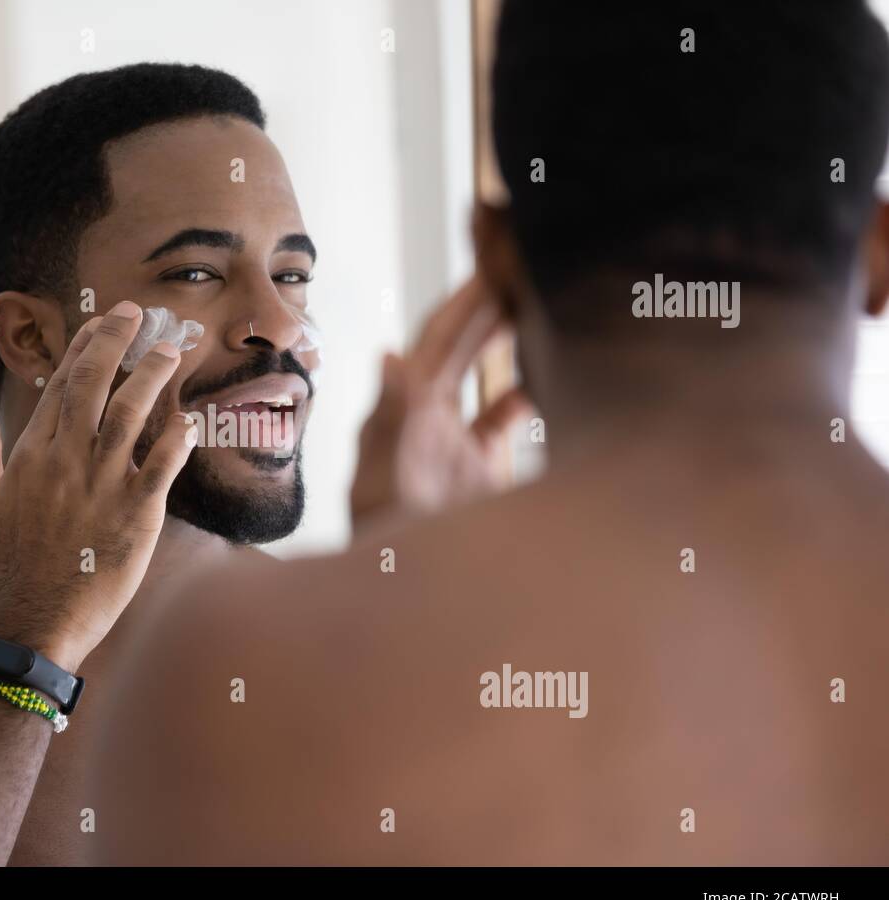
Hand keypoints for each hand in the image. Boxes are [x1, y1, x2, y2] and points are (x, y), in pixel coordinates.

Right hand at [0, 301, 197, 672]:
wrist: (33, 620)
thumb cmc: (6, 564)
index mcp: (32, 453)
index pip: (62, 384)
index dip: (86, 346)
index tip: (105, 320)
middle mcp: (67, 460)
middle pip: (94, 384)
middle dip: (117, 341)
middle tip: (139, 313)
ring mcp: (102, 485)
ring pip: (131, 414)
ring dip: (152, 376)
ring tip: (172, 350)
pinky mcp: (136, 515)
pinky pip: (162, 466)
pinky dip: (177, 439)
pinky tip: (190, 417)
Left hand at [349, 276, 533, 533]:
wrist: (408, 599)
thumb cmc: (383, 543)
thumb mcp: (383, 480)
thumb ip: (390, 418)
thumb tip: (387, 353)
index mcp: (405, 408)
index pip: (437, 339)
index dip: (464, 300)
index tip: (496, 262)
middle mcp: (428, 416)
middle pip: (462, 346)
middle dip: (491, 305)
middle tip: (529, 262)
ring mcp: (454, 440)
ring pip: (484, 374)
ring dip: (509, 339)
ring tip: (542, 301)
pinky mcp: (478, 469)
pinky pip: (502, 418)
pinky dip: (525, 394)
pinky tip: (555, 376)